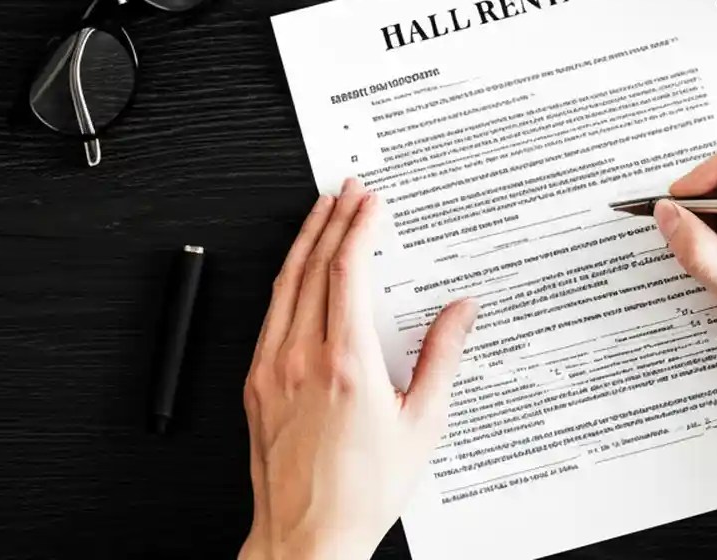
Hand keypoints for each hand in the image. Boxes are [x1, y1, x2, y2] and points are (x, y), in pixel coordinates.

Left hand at [240, 178, 477, 559]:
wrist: (307, 535)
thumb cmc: (363, 490)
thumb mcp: (423, 423)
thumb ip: (443, 357)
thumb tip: (462, 311)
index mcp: (347, 364)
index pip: (348, 272)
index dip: (359, 229)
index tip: (372, 204)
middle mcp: (301, 358)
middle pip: (313, 267)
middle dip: (332, 220)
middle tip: (348, 191)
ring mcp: (271, 369)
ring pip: (284, 285)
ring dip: (304, 242)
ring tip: (321, 213)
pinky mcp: (255, 384)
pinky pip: (269, 316)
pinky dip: (286, 281)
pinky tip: (297, 272)